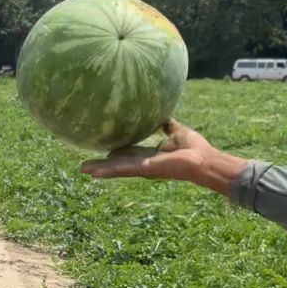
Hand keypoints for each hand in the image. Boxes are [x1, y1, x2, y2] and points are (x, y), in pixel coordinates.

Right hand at [79, 119, 213, 182]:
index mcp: (150, 155)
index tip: (102, 151)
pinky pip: (123, 169)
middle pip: (118, 164)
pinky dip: (108, 170)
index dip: (114, 153)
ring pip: (117, 168)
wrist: (204, 160)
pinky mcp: (145, 169)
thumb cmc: (195, 148)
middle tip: (83, 166)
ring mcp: (143, 167)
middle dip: (101, 165)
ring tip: (82, 170)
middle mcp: (143, 163)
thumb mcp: (177, 131)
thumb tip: (163, 115)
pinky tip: (94, 172)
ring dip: (100, 169)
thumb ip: (168, 125)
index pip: (128, 154)